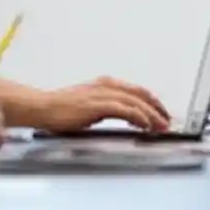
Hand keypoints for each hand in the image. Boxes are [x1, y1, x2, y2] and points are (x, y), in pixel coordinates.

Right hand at [30, 76, 172, 132]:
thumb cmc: (62, 108)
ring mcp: (103, 93)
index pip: (136, 91)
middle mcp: (107, 85)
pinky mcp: (98, 104)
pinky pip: (125, 110)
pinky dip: (138, 117)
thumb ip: (107, 108)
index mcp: (106, 83)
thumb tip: (124, 116)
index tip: (161, 113)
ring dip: (151, 115)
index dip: (152, 102)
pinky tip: (145, 125)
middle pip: (141, 94)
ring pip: (136, 102)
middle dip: (157, 108)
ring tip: (161, 126)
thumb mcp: (90, 105)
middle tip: (167, 121)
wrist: (43, 107)